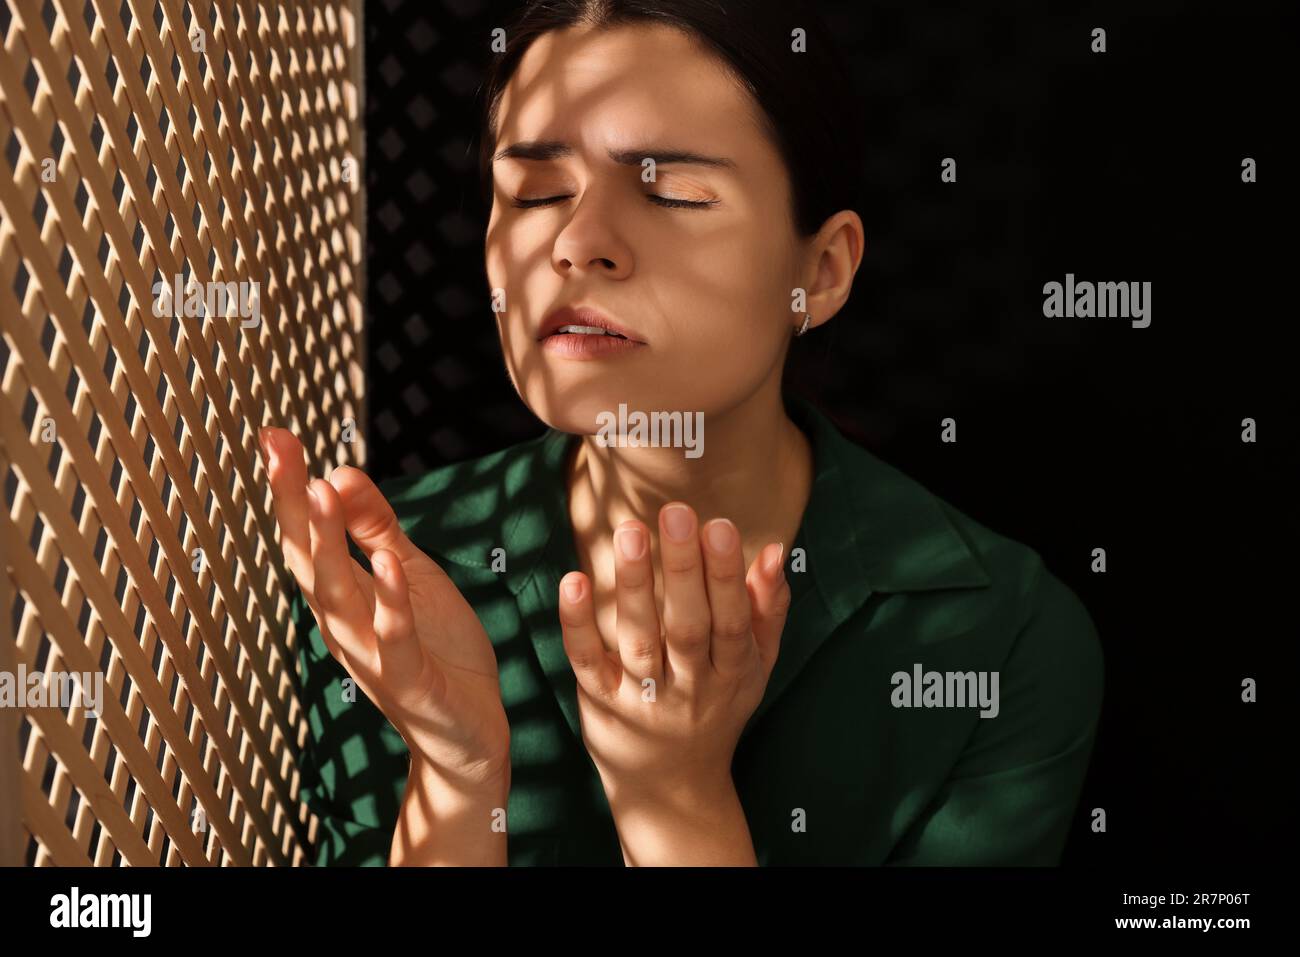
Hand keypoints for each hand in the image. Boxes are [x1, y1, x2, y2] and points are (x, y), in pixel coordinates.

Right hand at [261, 427, 509, 791]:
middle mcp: (345, 625)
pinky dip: (388, 603)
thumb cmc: (438, 651)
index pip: (308, 535)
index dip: (290, 487)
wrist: (468, 733)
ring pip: (339, 597)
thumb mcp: (410, 574)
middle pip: (308, 558)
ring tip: (319, 490)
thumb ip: (375, 528)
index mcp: (345, 596)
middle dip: (293, 503)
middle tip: (276, 447)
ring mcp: (372, 655)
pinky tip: (384, 563)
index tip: (273, 435)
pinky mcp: (409, 682)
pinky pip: (394, 639)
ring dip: (327, 544)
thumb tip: (338, 472)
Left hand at [557, 502, 789, 805]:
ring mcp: (642, 699)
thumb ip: (767, 608)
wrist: (672, 788)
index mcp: (732, 673)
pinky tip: (573, 581)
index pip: (732, 622)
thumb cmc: (717, 707)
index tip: (719, 526)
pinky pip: (588, 661)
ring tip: (630, 532)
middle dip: (684, 570)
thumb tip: (775, 551)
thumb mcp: (755, 665)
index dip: (727, 576)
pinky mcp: (600, 703)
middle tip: (676, 512)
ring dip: (635, 586)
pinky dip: (578, 623)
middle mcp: (690, 688)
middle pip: (687, 628)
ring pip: (640, 640)